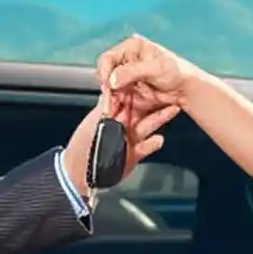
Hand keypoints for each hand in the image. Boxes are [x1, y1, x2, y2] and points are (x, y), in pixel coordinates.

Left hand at [62, 89, 179, 194]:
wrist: (80, 173)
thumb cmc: (81, 146)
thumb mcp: (92, 121)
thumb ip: (104, 107)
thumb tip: (110, 86)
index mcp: (113, 115)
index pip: (129, 99)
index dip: (140, 91)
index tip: (152, 80)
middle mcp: (123, 125)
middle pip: (143, 111)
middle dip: (156, 102)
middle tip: (168, 92)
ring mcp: (130, 139)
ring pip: (148, 126)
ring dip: (160, 118)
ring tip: (172, 109)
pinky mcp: (134, 154)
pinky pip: (147, 146)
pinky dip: (153, 143)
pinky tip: (159, 139)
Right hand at [95, 34, 198, 110]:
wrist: (187, 88)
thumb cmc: (177, 71)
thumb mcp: (155, 68)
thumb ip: (131, 72)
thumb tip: (112, 80)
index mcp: (131, 49)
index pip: (107, 59)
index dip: (103, 71)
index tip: (106, 84)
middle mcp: (125, 64)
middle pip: (106, 77)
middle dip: (107, 91)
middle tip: (109, 103)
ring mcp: (126, 80)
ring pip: (111, 93)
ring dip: (111, 103)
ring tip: (114, 111)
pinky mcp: (129, 95)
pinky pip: (118, 103)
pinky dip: (118, 109)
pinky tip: (120, 115)